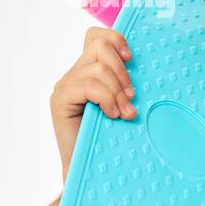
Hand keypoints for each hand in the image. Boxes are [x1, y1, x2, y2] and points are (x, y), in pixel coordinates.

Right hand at [50, 27, 136, 182]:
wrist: (90, 169)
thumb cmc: (112, 139)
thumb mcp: (125, 105)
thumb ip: (127, 85)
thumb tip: (145, 65)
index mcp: (88, 72)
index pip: (96, 36)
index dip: (116, 39)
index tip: (132, 59)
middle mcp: (73, 76)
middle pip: (100, 48)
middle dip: (123, 71)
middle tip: (132, 98)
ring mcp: (64, 88)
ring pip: (98, 69)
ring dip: (118, 92)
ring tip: (124, 113)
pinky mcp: (59, 101)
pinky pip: (88, 87)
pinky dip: (106, 100)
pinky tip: (112, 116)